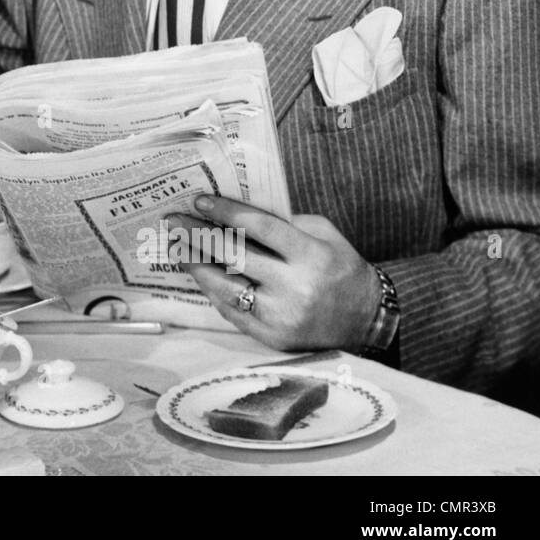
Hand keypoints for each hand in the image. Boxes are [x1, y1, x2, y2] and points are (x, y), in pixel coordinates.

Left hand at [165, 195, 380, 351]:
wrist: (366, 321)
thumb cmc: (341, 268)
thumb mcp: (324, 235)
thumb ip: (284, 223)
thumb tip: (234, 213)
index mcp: (311, 255)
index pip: (258, 227)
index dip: (225, 211)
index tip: (198, 201)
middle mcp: (294, 288)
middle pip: (234, 257)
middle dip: (199, 236)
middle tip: (173, 222)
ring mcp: (281, 317)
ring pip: (224, 288)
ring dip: (196, 266)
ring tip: (178, 249)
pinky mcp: (272, 338)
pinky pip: (231, 312)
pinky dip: (212, 291)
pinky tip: (199, 274)